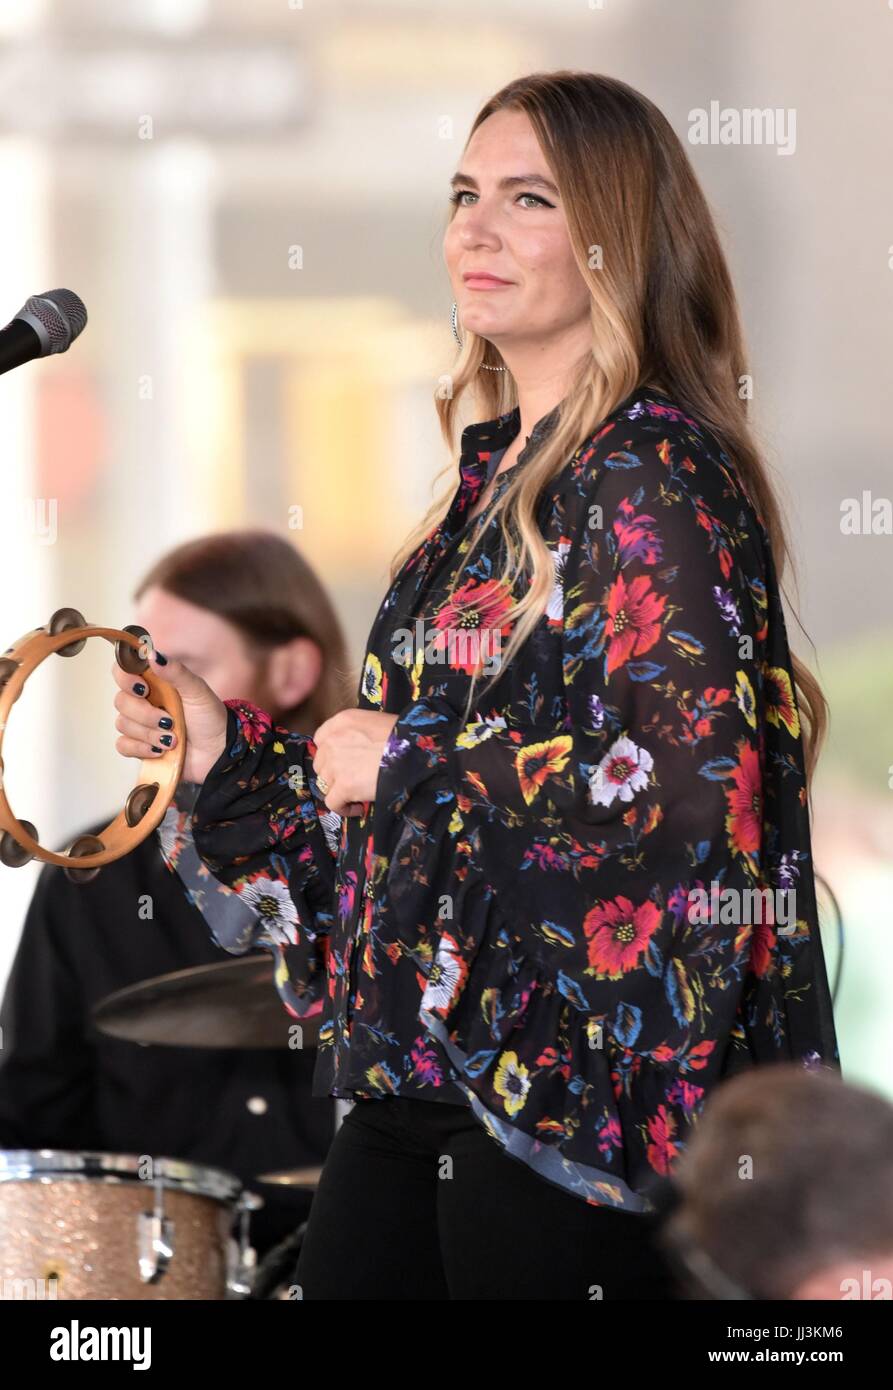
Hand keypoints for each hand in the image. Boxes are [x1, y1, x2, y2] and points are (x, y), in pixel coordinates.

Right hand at [111, 648, 227, 784]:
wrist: (218, 752)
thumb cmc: (210, 718)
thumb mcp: (198, 691)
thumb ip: (176, 672)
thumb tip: (152, 654)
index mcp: (155, 683)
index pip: (123, 671)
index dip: (126, 678)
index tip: (144, 688)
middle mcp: (143, 701)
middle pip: (120, 700)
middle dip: (145, 714)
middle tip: (168, 721)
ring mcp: (140, 725)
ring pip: (122, 724)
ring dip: (149, 733)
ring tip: (172, 739)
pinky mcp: (139, 747)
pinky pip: (123, 745)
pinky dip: (140, 748)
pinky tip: (160, 750)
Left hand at [312, 708, 398, 815]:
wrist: (413, 751)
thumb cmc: (405, 735)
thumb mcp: (377, 722)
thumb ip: (359, 733)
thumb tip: (359, 750)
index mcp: (342, 721)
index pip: (321, 739)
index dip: (331, 754)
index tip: (344, 762)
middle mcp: (333, 741)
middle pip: (321, 763)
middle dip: (334, 773)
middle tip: (353, 779)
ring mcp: (335, 764)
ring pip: (325, 784)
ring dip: (339, 790)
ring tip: (357, 794)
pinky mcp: (343, 786)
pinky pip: (333, 803)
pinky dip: (344, 808)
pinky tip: (358, 808)